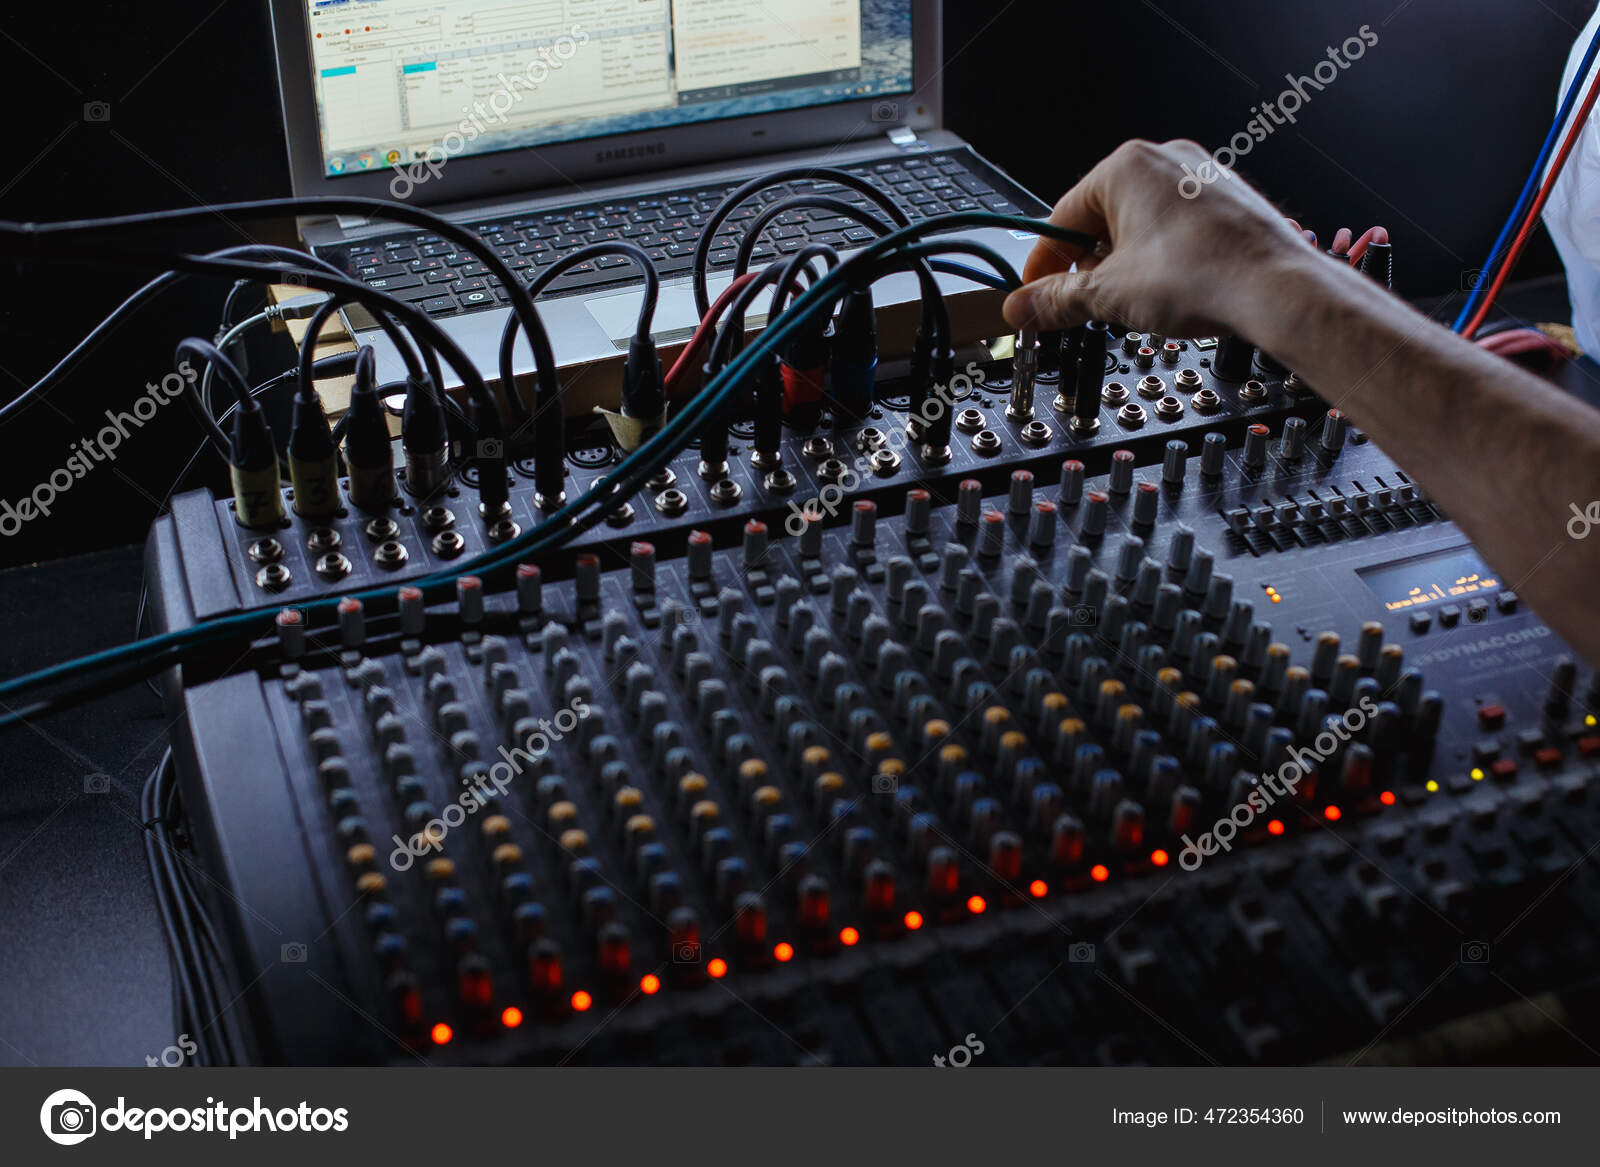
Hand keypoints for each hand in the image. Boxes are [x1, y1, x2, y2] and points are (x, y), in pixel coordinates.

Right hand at [1002, 139, 1315, 337]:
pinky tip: (1168, 291)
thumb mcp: (1109, 295)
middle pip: (1100, 219)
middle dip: (1087, 266)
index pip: (1061, 217)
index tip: (1034, 295)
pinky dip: (1160, 258)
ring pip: (1140, 224)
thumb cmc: (1204, 276)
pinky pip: (1175, 227)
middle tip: (1080, 306)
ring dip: (1123, 265)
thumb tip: (1022, 307)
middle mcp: (1163, 160)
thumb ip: (1057, 299)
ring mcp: (1200, 177)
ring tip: (1132, 303)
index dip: (1043, 264)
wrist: (1278, 289)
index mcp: (1125, 167)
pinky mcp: (1226, 200)